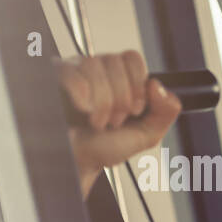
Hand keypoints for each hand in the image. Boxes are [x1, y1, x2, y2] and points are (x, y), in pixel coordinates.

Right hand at [59, 51, 181, 198]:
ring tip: (99, 122)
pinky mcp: (55, 78)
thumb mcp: (147, 134)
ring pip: (94, 67)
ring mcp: (74, 71)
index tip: (136, 110)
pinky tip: (84, 111)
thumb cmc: (107, 147)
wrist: (80, 162)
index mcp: (120, 77)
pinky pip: (72, 74)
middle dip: (121, 99)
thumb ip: (166, 111)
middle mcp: (97, 70)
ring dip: (103, 103)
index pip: (132, 59)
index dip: (137, 83)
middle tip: (116, 121)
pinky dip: (83, 98)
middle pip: (115, 62)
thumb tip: (157, 85)